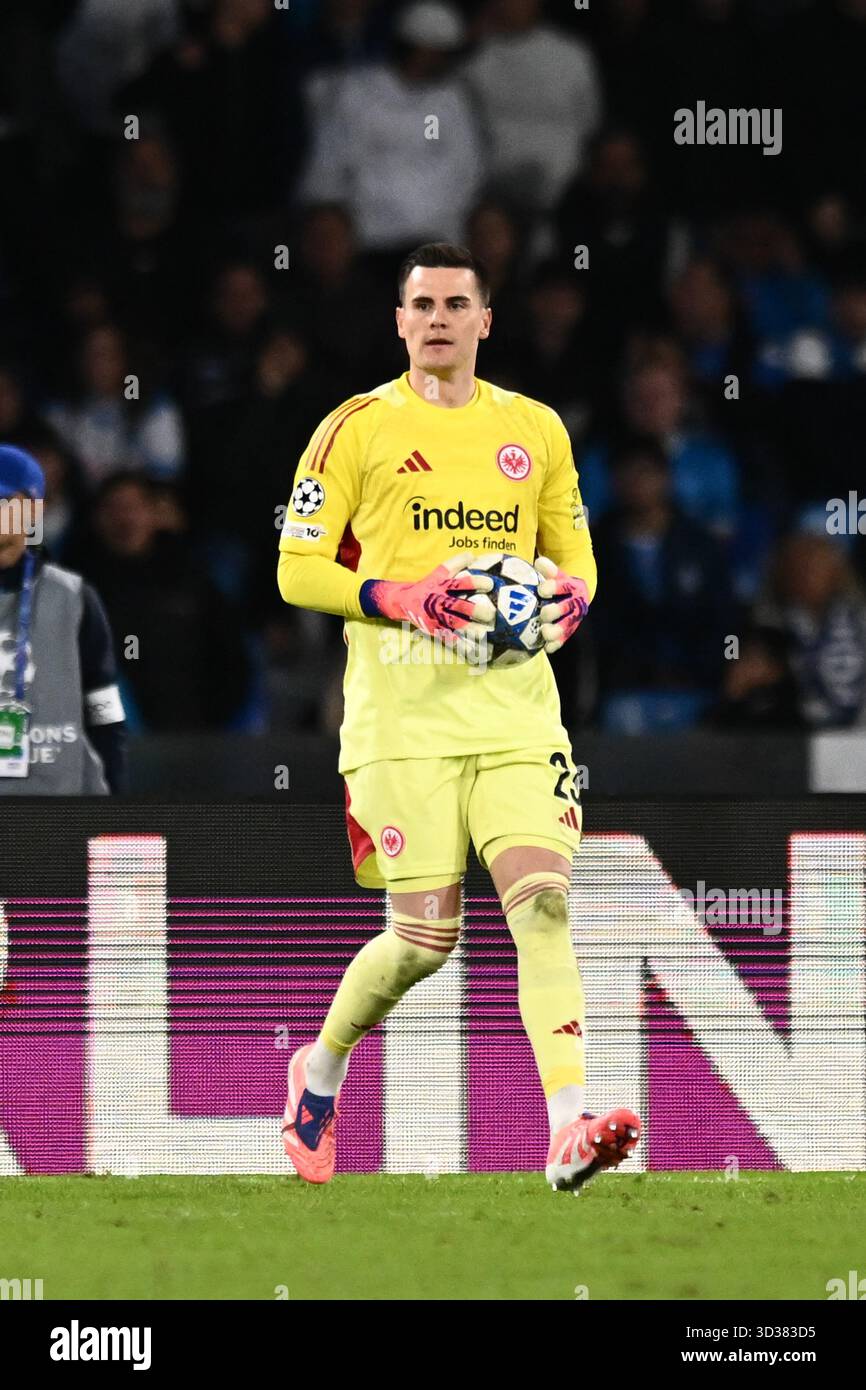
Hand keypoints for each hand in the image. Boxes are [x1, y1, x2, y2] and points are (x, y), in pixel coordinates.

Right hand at [360, 554, 494, 641]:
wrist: (403, 601)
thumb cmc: (428, 585)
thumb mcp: (438, 572)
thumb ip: (455, 563)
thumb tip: (473, 555)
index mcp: (441, 585)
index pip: (460, 582)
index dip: (475, 582)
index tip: (490, 584)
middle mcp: (438, 600)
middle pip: (458, 605)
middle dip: (475, 610)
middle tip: (490, 613)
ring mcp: (435, 616)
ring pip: (454, 623)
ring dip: (470, 628)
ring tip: (483, 632)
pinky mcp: (433, 628)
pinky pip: (447, 637)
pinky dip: (459, 643)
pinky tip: (472, 647)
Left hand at [534, 556, 589, 654]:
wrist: (574, 597)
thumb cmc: (557, 584)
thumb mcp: (555, 575)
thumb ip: (548, 569)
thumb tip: (539, 562)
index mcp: (573, 586)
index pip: (565, 585)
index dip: (554, 587)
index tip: (541, 590)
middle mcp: (576, 603)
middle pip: (568, 607)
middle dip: (556, 611)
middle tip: (543, 613)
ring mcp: (574, 619)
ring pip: (567, 626)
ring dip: (556, 630)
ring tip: (544, 631)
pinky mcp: (569, 631)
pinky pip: (564, 639)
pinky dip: (556, 644)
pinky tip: (546, 647)